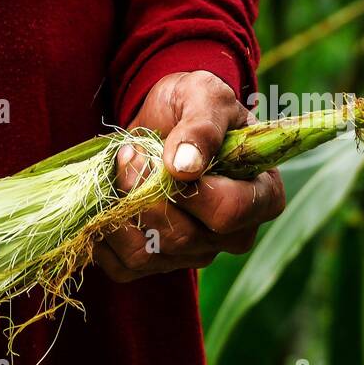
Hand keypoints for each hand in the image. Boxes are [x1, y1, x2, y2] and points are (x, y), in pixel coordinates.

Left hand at [94, 70, 284, 281]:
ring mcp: (195, 253)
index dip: (188, 189)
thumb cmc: (193, 105)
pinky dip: (102, 239)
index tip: (161, 153)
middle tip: (129, 155)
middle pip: (182, 237)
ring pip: (148, 256)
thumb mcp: (204, 96)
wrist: (161, 121)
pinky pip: (123, 267)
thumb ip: (202, 127)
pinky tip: (102, 206)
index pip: (227, 213)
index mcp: (261, 197)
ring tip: (116, 176)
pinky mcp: (158, 262)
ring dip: (118, 214)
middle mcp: (232, 235)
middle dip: (143, 194)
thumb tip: (185, 167)